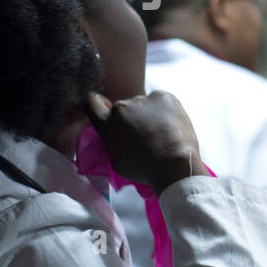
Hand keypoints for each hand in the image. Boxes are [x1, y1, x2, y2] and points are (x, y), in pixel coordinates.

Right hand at [85, 90, 208, 193]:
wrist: (173, 164)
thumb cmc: (147, 170)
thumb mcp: (119, 164)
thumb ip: (114, 147)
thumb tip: (118, 143)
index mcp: (107, 124)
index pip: (93, 104)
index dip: (99, 103)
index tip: (106, 106)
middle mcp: (120, 108)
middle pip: (125, 108)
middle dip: (134, 117)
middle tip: (148, 133)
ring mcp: (141, 99)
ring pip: (145, 104)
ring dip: (152, 114)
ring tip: (164, 132)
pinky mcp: (161, 96)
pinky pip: (162, 101)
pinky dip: (167, 110)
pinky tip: (174, 125)